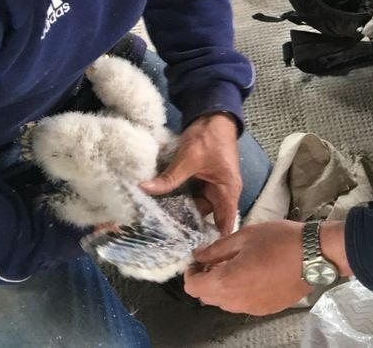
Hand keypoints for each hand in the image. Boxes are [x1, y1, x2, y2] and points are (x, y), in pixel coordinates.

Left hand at [140, 113, 240, 235]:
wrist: (213, 116)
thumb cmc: (209, 137)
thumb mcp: (188, 158)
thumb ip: (169, 177)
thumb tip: (144, 189)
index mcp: (228, 190)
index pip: (225, 223)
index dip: (215, 241)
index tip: (200, 257)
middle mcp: (223, 192)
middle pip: (209, 217)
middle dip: (192, 229)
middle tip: (171, 245)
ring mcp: (214, 186)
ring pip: (199, 207)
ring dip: (185, 214)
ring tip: (165, 231)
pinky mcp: (205, 181)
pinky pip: (194, 196)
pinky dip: (182, 202)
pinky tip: (167, 210)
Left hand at [184, 220, 351, 314]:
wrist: (315, 255)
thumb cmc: (280, 240)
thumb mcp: (244, 236)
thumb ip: (216, 249)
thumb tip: (198, 256)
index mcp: (226, 281)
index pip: (193, 287)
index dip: (191, 272)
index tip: (200, 260)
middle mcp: (235, 301)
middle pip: (206, 297)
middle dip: (206, 280)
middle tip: (218, 260)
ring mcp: (251, 308)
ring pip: (224, 302)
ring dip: (223, 287)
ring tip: (238, 266)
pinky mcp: (265, 310)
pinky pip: (242, 304)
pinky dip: (241, 292)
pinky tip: (255, 275)